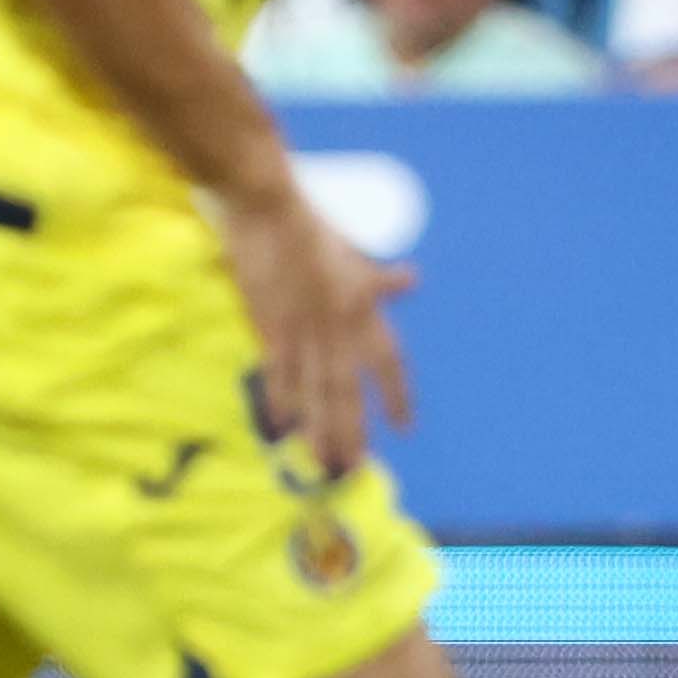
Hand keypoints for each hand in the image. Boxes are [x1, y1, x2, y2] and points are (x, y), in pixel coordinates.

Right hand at [217, 179, 413, 479]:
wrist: (267, 210)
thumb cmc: (312, 228)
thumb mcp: (355, 254)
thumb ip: (378, 279)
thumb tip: (411, 279)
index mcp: (364, 309)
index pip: (389, 363)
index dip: (398, 396)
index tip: (406, 427)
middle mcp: (340, 326)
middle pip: (350, 389)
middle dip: (353, 430)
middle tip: (356, 467)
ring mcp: (304, 329)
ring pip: (316, 390)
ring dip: (320, 427)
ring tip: (325, 461)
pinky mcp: (270, 326)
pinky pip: (279, 372)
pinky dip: (282, 400)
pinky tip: (284, 427)